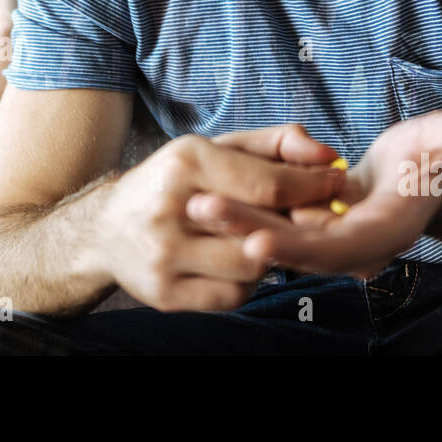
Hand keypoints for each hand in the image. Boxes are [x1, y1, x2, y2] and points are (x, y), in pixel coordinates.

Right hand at [96, 124, 345, 311]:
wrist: (105, 230)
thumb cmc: (175, 183)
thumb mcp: (216, 148)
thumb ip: (276, 144)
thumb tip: (330, 155)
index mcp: (186, 161)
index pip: (268, 184)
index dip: (312, 188)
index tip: (336, 186)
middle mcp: (171, 207)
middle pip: (263, 230)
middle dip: (292, 224)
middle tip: (307, 216)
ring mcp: (165, 255)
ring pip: (252, 267)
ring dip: (266, 256)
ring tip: (256, 239)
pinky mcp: (164, 293)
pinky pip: (232, 296)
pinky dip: (244, 282)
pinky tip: (233, 263)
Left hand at [186, 105, 441, 278]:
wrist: (417, 177)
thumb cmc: (434, 158)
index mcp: (383, 234)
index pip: (335, 249)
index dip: (298, 248)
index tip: (256, 243)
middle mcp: (350, 247)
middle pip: (293, 247)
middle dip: (246, 232)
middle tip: (201, 211)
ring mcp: (326, 239)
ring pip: (275, 234)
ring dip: (234, 222)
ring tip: (191, 201)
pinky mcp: (307, 227)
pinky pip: (270, 222)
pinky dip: (240, 212)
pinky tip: (203, 194)